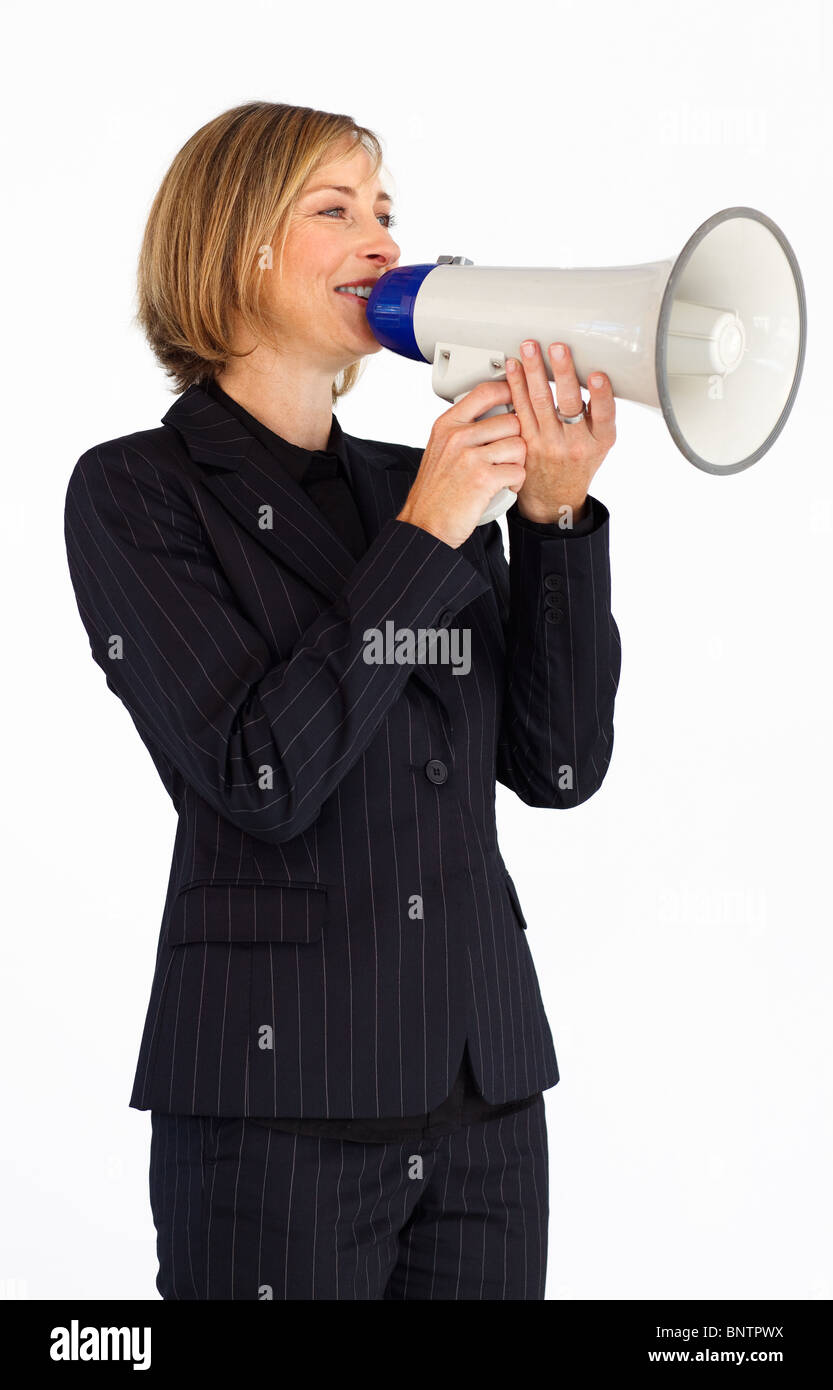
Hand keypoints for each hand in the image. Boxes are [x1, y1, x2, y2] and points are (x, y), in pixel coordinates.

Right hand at [397, 380, 525, 548]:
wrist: (425, 524)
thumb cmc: (436, 492)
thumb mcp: (441, 450)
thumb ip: (463, 430)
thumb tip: (498, 414)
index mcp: (447, 425)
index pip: (484, 392)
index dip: (508, 391)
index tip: (517, 397)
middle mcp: (457, 436)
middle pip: (511, 421)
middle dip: (516, 440)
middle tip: (507, 457)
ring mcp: (470, 457)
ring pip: (519, 446)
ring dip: (518, 463)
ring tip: (505, 474)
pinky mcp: (483, 479)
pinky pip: (518, 471)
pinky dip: (516, 483)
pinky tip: (504, 488)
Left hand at [504, 341, 615, 526]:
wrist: (554, 496)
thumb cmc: (579, 463)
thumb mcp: (600, 442)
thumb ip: (599, 413)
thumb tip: (594, 373)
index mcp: (598, 441)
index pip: (604, 416)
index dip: (601, 395)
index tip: (597, 376)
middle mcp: (573, 444)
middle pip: (568, 405)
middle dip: (562, 373)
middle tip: (558, 348)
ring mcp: (547, 444)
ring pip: (539, 403)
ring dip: (533, 373)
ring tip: (530, 350)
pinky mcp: (526, 442)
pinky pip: (520, 410)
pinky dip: (516, 387)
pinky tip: (514, 369)